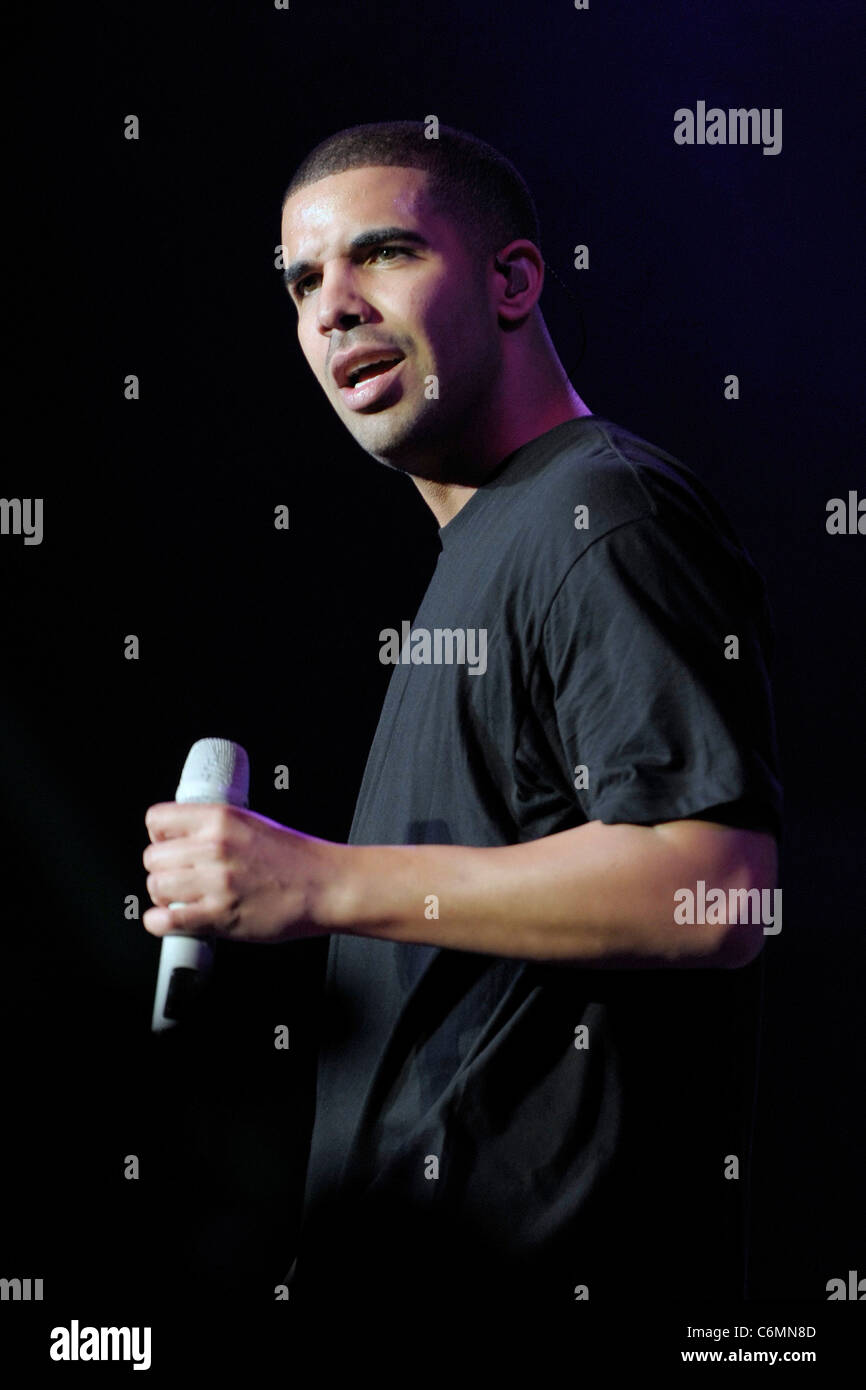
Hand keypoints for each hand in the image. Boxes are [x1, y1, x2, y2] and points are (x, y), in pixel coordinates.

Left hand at [142, 801, 342, 943]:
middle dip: (161, 870)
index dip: (158, 835)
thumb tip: (183, 841)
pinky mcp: (221, 915)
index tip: (167, 846)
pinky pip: (167, 919)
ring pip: (156, 886)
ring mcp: (216, 882)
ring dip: (164, 896)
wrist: (327, 885)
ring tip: (181, 899)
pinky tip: (168, 920)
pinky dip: (160, 923)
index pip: (157, 819)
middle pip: (152, 857)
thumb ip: (215, 829)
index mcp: (221, 818)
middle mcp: (214, 847)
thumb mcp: (251, 823)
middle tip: (178, 878)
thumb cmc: (297, 858)